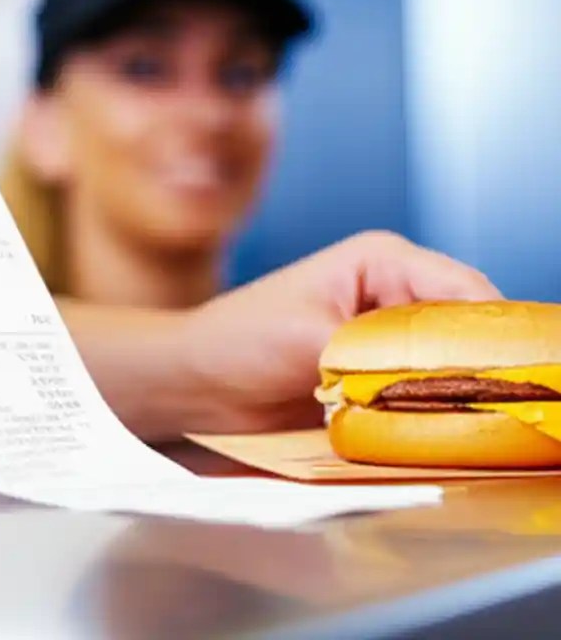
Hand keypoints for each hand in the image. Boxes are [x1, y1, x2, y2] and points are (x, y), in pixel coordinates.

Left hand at [177, 231, 500, 433]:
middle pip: (466, 333)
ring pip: (448, 370)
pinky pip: (420, 399)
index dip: (493, 333)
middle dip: (475, 371)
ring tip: (447, 426)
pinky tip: (421, 439)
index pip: (465, 290)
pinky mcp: (377, 380)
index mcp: (384, 260)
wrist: (193, 383)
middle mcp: (395, 294)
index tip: (507, 374)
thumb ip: (376, 357)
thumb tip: (433, 381)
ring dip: (448, 399)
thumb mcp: (310, 341)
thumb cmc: (235, 341)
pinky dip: (423, 419)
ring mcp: (389, 340)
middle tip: (481, 410)